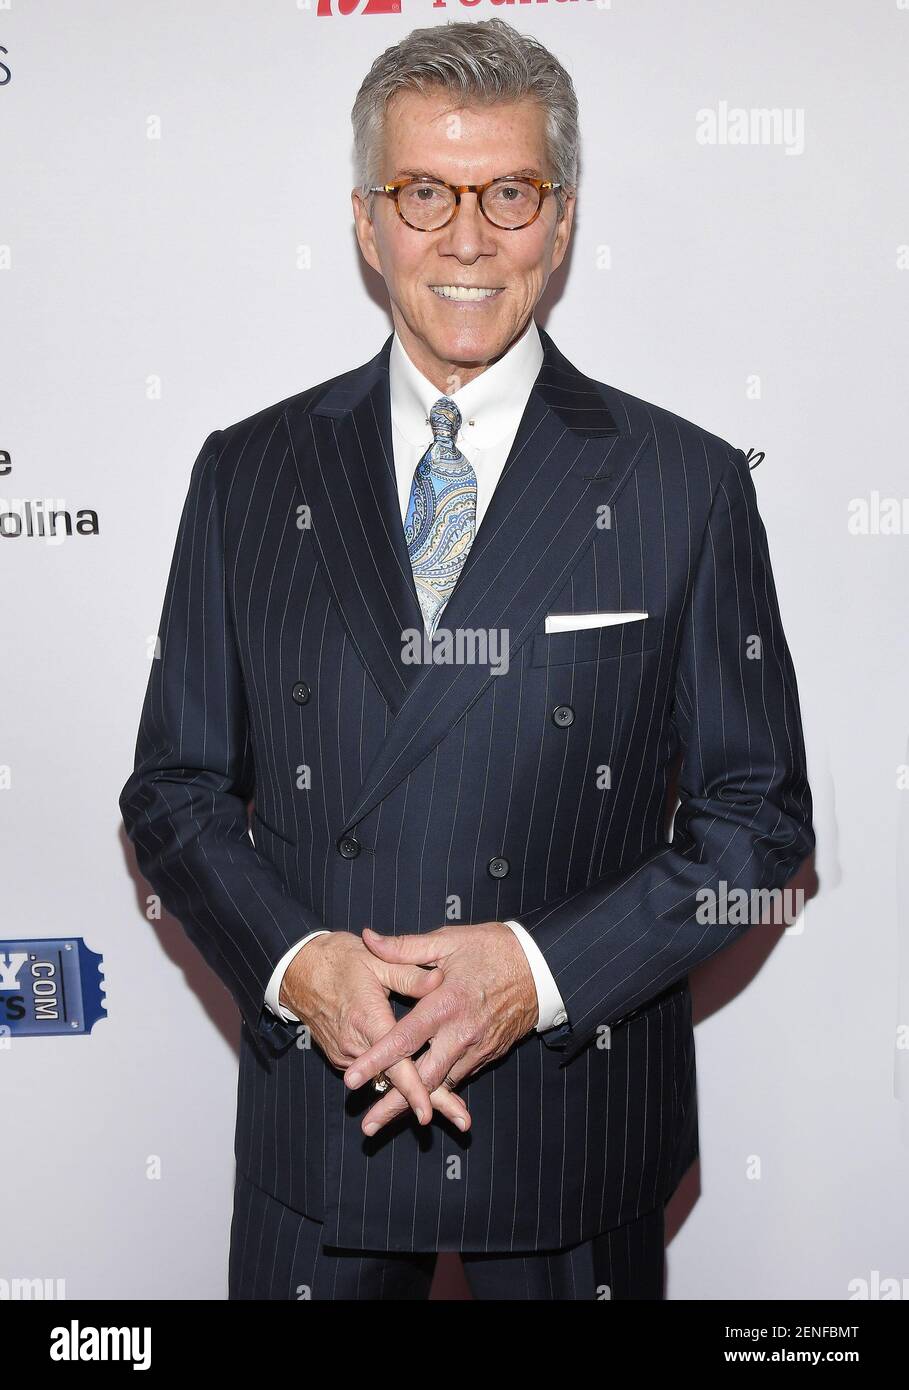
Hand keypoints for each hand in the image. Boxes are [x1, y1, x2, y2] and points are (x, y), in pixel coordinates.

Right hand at [282, 931, 469, 1131]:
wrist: (301, 970)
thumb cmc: (341, 960)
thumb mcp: (377, 961)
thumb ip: (410, 974)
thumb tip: (440, 980)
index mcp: (367, 1020)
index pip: (393, 1063)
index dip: (413, 1089)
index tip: (428, 1114)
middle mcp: (355, 1044)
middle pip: (395, 1081)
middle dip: (429, 1102)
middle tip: (462, 1122)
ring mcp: (346, 1055)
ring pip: (384, 1080)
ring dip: (413, 1092)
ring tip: (450, 1106)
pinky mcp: (341, 1058)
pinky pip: (372, 1074)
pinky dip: (393, 1079)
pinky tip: (420, 1086)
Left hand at [343, 922, 538, 1134]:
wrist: (539, 966)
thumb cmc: (491, 949)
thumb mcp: (448, 941)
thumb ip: (404, 947)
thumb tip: (369, 940)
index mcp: (446, 1004)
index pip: (404, 1039)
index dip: (377, 1061)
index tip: (353, 1078)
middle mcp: (460, 1033)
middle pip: (422, 1078)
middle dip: (393, 1103)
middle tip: (367, 1125)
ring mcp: (476, 1048)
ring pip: (441, 1085)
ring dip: (414, 1105)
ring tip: (384, 1121)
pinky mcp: (487, 1055)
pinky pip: (458, 1077)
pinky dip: (438, 1092)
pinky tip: (420, 1104)